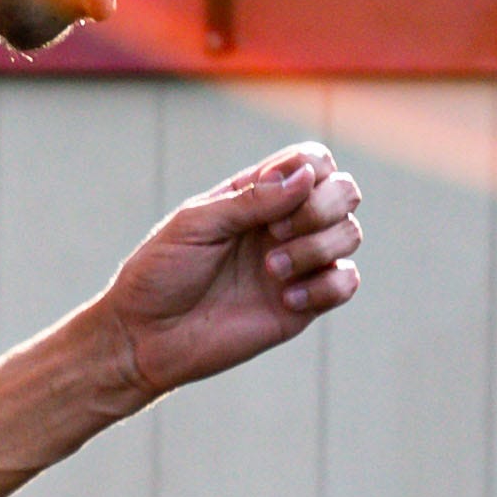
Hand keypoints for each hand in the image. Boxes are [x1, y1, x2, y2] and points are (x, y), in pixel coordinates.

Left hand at [100, 145, 361, 398]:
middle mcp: (283, 224)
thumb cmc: (160, 273)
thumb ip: (251, 199)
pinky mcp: (303, 304)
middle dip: (321, 207)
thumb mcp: (196, 224)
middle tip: (275, 232)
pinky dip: (324, 287)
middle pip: (344, 192)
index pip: (312, 162)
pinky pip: (346, 282)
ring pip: (350, 234)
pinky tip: (284, 300)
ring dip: (317, 248)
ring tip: (271, 270)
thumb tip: (307, 176)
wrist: (146, 335)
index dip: (309, 168)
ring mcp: (297, 263)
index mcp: (255, 196)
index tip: (272, 194)